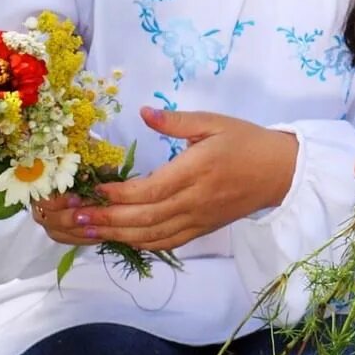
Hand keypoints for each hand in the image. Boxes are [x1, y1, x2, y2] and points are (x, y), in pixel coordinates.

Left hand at [39, 107, 297, 250]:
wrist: (280, 172)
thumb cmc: (246, 142)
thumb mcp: (214, 122)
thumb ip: (177, 121)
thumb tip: (144, 112)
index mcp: (197, 170)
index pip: (150, 190)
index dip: (118, 193)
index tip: (94, 189)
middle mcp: (195, 200)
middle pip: (143, 218)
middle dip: (105, 219)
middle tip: (73, 216)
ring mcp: (198, 219)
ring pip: (151, 235)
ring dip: (116, 234)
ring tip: (86, 230)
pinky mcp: (201, 229)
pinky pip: (166, 242)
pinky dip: (140, 243)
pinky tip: (120, 237)